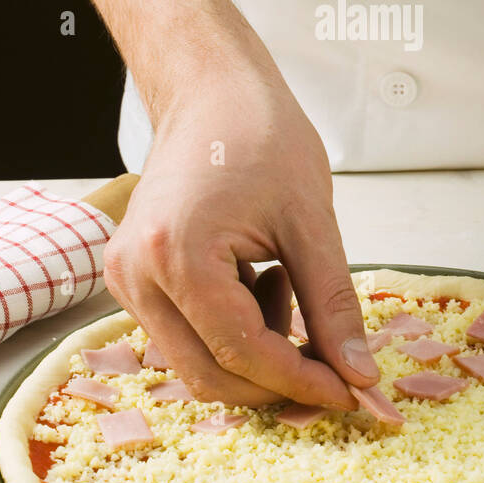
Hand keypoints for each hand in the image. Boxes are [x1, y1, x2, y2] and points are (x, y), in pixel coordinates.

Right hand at [103, 43, 378, 406]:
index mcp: (175, 255)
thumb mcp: (311, 223)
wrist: (211, 91)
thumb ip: (333, 306)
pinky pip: (186, 334)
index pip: (241, 353)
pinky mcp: (132, 278)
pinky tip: (261, 279)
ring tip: (286, 282)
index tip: (351, 392)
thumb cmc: (258, 135)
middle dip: (277, 380)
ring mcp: (125, 279)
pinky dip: (233, 329)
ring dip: (254, 349)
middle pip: (209, 374)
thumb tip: (358, 375)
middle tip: (333, 363)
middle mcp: (135, 275)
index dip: (301, 381)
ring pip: (197, 360)